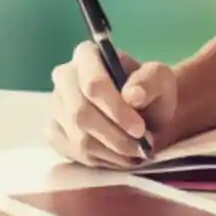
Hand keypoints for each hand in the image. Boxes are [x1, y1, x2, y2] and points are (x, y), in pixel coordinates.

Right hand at [47, 42, 178, 167]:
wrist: (142, 111)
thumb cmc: (149, 91)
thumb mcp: (160, 79)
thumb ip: (150, 82)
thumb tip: (132, 95)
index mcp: (87, 55)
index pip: (93, 84)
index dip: (116, 110)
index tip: (139, 129)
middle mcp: (64, 77)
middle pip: (81, 114)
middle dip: (115, 136)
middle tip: (142, 147)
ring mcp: (56, 106)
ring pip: (78, 137)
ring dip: (111, 151)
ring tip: (136, 152)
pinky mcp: (54, 131)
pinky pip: (73, 153)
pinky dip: (101, 160)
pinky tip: (119, 155)